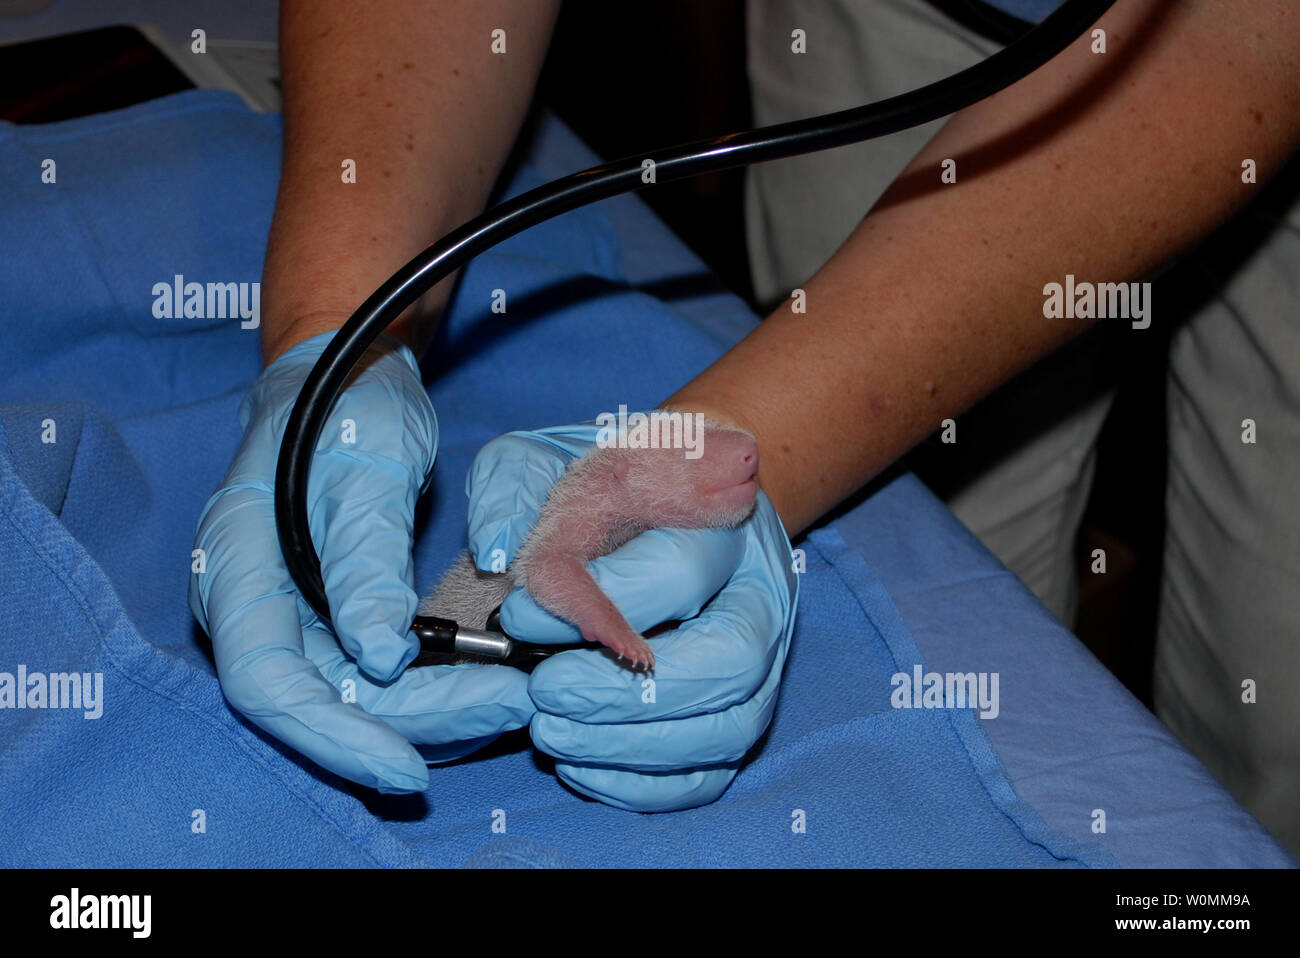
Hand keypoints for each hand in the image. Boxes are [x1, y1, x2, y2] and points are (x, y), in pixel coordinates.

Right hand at [189, 330, 532, 792]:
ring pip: (358, 695)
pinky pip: (378, 673)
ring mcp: (295, 615)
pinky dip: (433, 686)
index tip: (408, 766)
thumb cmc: (345, 404)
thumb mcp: (363, 466)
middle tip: (507, 707)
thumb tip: (380, 657)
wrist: (349, 376)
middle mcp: (257, 605)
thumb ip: (363, 559)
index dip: (332, 733)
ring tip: (512, 698)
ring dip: (434, 708)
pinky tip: (486, 685)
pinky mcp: (335, 616)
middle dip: (415, 721)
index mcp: (238, 565)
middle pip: (323, 700)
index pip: (267, 681)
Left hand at [465, 421, 798, 811]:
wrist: (672, 499)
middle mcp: (759, 596)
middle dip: (625, 690)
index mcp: (724, 521)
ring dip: (633, 744)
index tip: (519, 612)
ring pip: (728, 726)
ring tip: (551, 730)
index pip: (681, 570)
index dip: (603, 602)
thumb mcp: (551, 455)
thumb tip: (496, 545)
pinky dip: (646, 783)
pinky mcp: (738, 713)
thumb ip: (513, 481)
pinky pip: (712, 771)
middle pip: (726, 660)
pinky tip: (582, 763)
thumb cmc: (607, 486)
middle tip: (543, 690)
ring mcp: (761, 662)